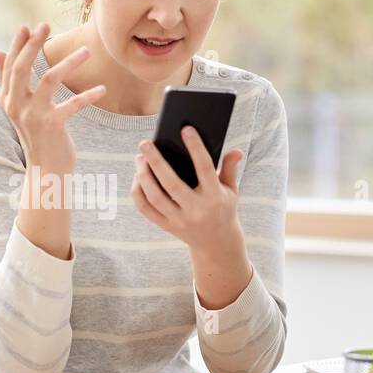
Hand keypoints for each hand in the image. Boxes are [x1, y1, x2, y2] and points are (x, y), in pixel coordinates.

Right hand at [0, 22, 103, 175]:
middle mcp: (17, 106)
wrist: (46, 170)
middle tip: (45, 25)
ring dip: (70, 63)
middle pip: (23, 68)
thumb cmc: (37, 136)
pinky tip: (102, 90)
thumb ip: (6, 81)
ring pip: (49, 79)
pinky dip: (88, 95)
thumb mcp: (18, 109)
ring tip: (86, 51)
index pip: (11, 66)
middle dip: (33, 45)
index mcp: (8, 100)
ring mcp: (33, 116)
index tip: (27, 26)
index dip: (18, 45)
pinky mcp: (52, 125)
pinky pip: (72, 105)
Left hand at [131, 125, 245, 253]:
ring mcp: (180, 220)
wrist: (216, 243)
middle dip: (156, 162)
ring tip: (139, 158)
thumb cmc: (223, 208)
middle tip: (145, 143)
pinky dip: (138, 193)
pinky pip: (146, 209)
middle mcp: (196, 210)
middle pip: (171, 184)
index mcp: (214, 197)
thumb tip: (236, 150)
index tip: (186, 129)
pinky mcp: (167, 227)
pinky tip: (137, 177)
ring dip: (144, 176)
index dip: (196, 148)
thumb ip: (230, 169)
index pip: (205, 169)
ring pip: (155, 197)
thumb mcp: (231, 190)